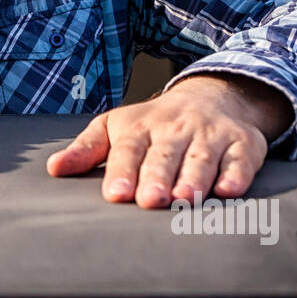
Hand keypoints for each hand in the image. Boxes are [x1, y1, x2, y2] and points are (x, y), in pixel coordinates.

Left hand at [45, 73, 292, 207]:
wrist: (211, 97)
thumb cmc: (154, 124)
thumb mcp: (115, 128)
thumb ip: (86, 150)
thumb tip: (54, 168)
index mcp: (140, 128)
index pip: (129, 150)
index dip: (122, 172)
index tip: (116, 194)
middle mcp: (175, 130)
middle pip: (165, 156)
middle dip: (158, 177)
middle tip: (150, 200)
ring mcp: (210, 136)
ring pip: (202, 158)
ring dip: (194, 178)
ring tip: (185, 199)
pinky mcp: (242, 144)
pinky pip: (241, 160)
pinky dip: (236, 175)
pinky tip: (229, 191)